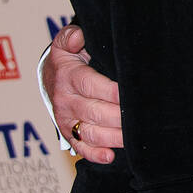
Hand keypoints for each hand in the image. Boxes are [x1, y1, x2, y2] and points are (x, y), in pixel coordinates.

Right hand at [45, 23, 122, 162]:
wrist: (51, 78)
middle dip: (119, 118)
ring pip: (91, 132)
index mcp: (69, 77)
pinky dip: (95, 154)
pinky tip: (110, 156)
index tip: (130, 95)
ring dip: (112, 138)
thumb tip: (77, 37)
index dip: (112, 92)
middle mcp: (67, 101)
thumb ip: (70, 36)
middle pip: (95, 112)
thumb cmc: (67, 60)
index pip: (91, 85)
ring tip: (132, 139)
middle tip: (141, 120)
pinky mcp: (69, 134)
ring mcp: (67, 120)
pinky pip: (81, 147)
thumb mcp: (65, 44)